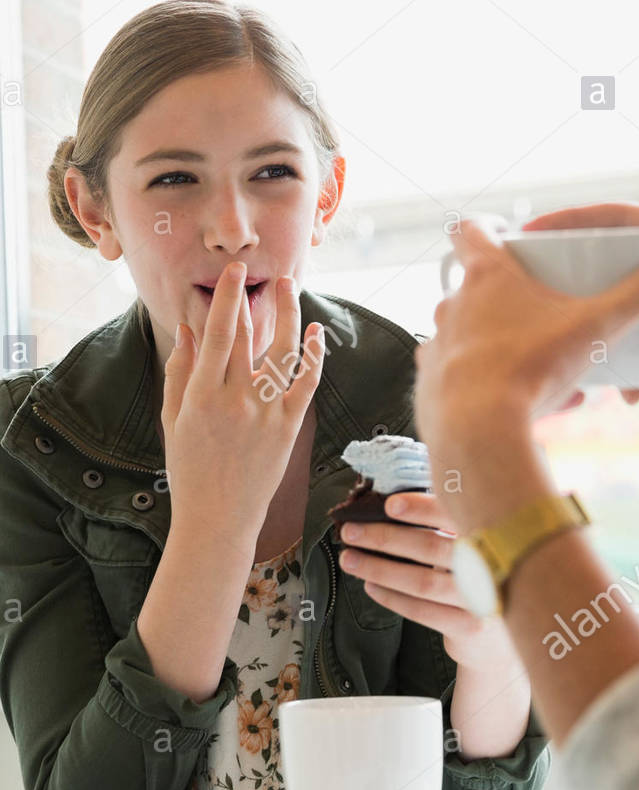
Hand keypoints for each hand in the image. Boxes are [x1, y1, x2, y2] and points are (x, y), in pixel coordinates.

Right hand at [162, 262, 324, 535]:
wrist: (217, 518)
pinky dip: (313, 355)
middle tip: (260, 271)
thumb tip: (188, 328)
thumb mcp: (174, 418)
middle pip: (248, 337)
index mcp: (201, 396)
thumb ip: (180, 371)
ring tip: (288, 288)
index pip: (217, 334)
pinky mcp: (288, 428)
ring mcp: (265, 414)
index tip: (233, 273)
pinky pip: (305, 383)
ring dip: (290, 315)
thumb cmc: (189, 469)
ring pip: (283, 352)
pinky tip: (315, 332)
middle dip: (255, 299)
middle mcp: (235, 400)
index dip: (227, 299)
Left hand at [336, 491, 521, 671]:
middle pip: (430, 547)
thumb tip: (397, 501)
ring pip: (421, 581)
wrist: (501, 638)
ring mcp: (482, 598)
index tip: (390, 505)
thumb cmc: (481, 579)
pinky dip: (392, 597)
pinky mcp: (469, 626)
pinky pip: (421, 610)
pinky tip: (371, 586)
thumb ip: (450, 524)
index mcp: (493, 534)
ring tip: (351, 559)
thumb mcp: (476, 545)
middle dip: (384, 537)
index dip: (422, 508)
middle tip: (351, 531)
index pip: (454, 515)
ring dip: (379, 568)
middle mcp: (491, 565)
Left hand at [414, 217, 638, 465]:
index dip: (485, 228)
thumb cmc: (532, 370)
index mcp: (486, 276)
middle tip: (547, 316)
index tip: (503, 235)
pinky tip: (529, 407)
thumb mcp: (599, 326)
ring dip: (505, 350)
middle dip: (512, 302)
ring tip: (548, 372)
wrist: (477, 435)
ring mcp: (437, 349)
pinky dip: (493, 390)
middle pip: (476, 289)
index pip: (470, 230)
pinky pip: (466, 384)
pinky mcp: (429, 391)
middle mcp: (451, 307)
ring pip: (472, 340)